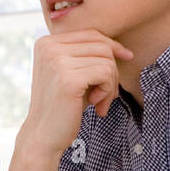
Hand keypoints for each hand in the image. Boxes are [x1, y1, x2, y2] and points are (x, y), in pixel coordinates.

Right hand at [20, 29, 133, 158]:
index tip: (127, 57)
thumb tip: (122, 48)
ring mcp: (57, 61)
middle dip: (111, 70)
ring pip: (107, 60)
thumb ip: (86, 56)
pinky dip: (107, 91)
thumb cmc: (61, 106)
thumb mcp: (71, 73)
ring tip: (99, 102)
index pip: (91, 34)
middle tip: (106, 94)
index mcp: (45, 43)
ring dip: (110, 84)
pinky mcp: (68, 78)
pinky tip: (96, 105)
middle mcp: (49, 47)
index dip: (112, 46)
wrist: (42, 136)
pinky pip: (106, 74)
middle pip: (101, 46)